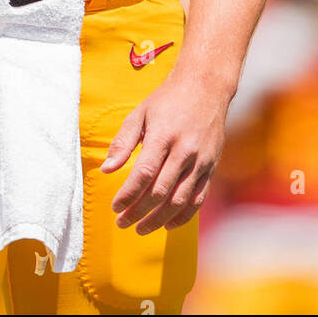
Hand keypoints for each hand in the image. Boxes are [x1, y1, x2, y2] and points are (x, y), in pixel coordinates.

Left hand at [101, 72, 227, 234]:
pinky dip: (183, 216)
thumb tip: (106, 170)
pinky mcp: (211, 168)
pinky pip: (198, 199)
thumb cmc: (167, 101)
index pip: (143, 175)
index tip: (115, 207)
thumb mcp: (140, 114)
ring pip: (179, 201)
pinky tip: (167, 224)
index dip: (128, 195)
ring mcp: (201, 162)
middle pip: (160, 192)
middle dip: (139, 212)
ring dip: (158, 220)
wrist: (206, 88)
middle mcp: (184, 151)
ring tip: (140, 228)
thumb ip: (122, 143)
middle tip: (122, 223)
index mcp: (163, 136)